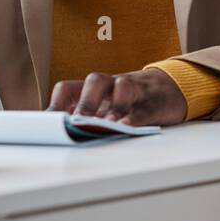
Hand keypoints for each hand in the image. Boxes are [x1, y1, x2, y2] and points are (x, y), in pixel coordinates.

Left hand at [47, 69, 186, 126]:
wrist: (173, 88)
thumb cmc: (132, 102)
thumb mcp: (108, 107)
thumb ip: (88, 119)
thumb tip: (61, 138)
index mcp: (95, 89)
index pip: (69, 88)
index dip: (56, 104)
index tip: (46, 124)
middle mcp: (113, 85)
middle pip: (95, 81)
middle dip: (84, 103)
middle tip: (76, 123)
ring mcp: (135, 89)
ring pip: (122, 85)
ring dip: (112, 106)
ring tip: (105, 125)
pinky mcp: (155, 101)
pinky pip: (143, 107)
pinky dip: (134, 118)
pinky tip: (126, 128)